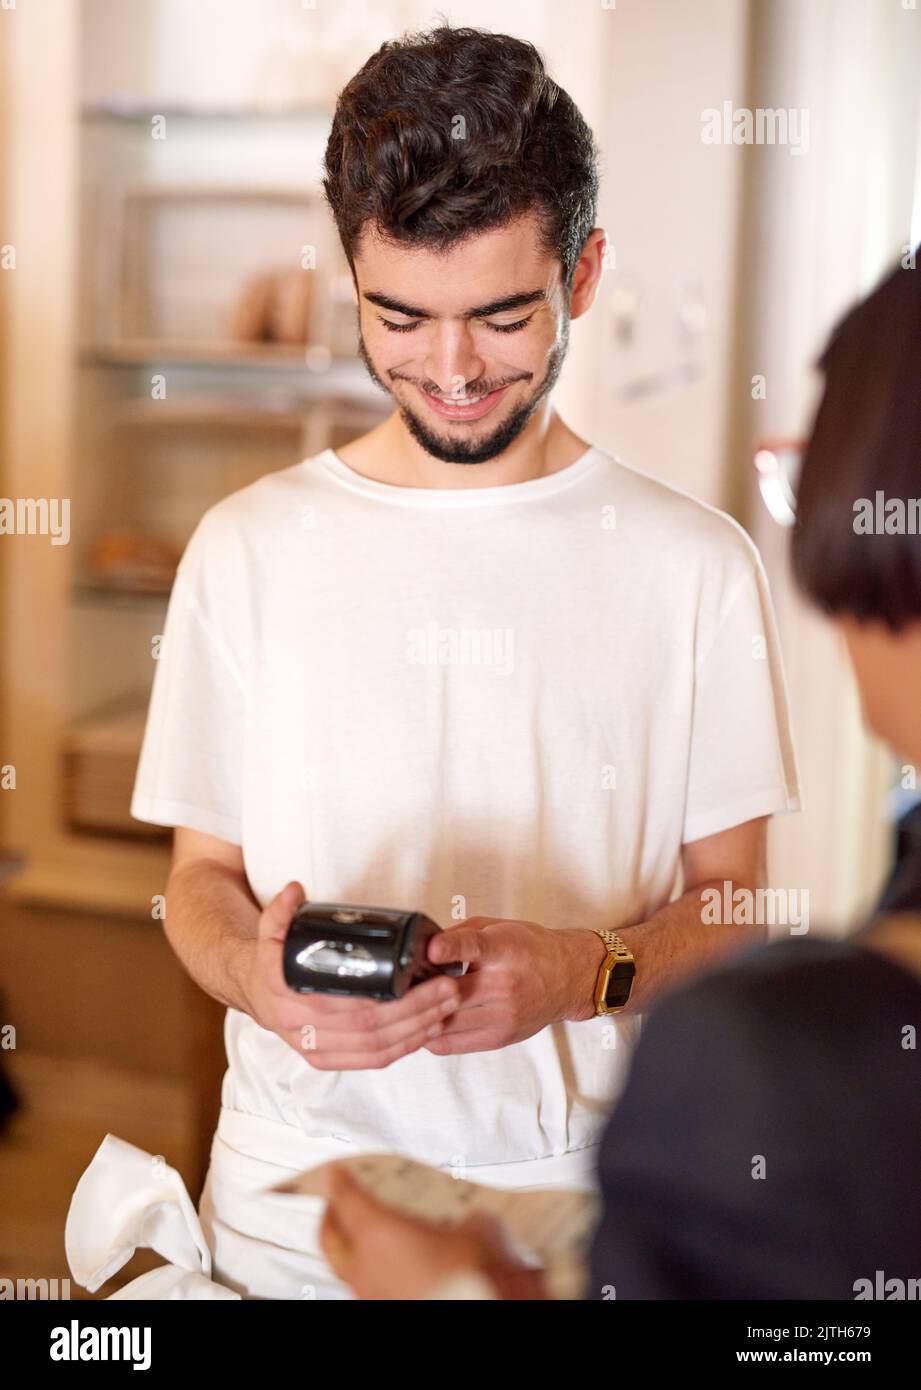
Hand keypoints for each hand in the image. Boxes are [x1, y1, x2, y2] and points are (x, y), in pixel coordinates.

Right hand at [244, 883, 460, 1068]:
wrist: (257, 994)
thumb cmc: (274, 961)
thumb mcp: (271, 931)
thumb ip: (281, 909)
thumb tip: (295, 889)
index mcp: (287, 993)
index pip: (345, 1001)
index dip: (387, 996)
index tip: (418, 976)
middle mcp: (300, 1026)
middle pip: (368, 1025)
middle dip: (415, 1009)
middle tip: (448, 988)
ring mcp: (313, 1048)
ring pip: (374, 1046)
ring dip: (417, 1030)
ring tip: (447, 1006)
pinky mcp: (326, 1060)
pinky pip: (371, 1060)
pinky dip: (404, 1047)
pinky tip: (428, 1030)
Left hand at [319, 1165, 525, 1299]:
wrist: (483, 1307)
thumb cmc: (472, 1275)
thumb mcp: (478, 1228)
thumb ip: (466, 1217)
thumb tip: (472, 1221)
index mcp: (377, 1234)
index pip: (347, 1199)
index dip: (340, 1182)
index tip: (337, 1174)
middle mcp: (365, 1267)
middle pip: (331, 1238)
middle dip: (332, 1218)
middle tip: (338, 1204)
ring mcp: (371, 1296)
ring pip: (347, 1268)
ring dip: (352, 1249)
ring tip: (369, 1237)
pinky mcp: (384, 1310)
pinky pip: (368, 1287)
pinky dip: (373, 1273)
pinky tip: (395, 1269)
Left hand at [422, 917, 604, 1053]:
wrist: (568, 977)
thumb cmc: (529, 948)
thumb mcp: (496, 928)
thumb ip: (458, 935)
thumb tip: (420, 947)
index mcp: (504, 950)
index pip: (472, 948)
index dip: (448, 948)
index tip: (428, 950)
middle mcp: (504, 985)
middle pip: (450, 993)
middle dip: (418, 989)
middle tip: (398, 983)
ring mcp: (502, 1015)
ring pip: (445, 1022)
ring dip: (421, 1014)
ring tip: (406, 1005)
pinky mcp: (499, 1038)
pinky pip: (451, 1044)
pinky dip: (432, 1034)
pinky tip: (424, 1022)